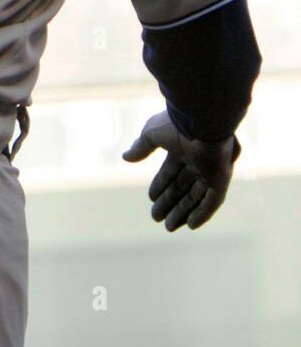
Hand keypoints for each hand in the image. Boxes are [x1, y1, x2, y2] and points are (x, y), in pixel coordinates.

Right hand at [122, 111, 240, 230]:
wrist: (201, 120)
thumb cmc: (175, 124)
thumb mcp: (151, 135)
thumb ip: (141, 148)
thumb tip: (126, 157)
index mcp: (182, 150)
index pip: (170, 172)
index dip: (160, 186)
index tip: (150, 198)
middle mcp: (197, 162)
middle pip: (182, 188)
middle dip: (169, 203)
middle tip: (155, 217)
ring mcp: (210, 171)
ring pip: (196, 197)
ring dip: (182, 212)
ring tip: (168, 226)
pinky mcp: (221, 179)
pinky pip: (213, 201)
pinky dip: (202, 213)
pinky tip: (190, 226)